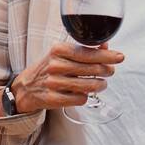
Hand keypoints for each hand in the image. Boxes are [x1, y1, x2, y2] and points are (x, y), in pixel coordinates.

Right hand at [10, 41, 124, 113]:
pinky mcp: (53, 99)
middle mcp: (55, 65)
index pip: (88, 53)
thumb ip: (83, 49)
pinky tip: (83, 93)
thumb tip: (105, 45)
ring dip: (100, 85)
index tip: (120, 57)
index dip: (107, 56)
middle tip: (110, 71)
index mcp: (58, 50)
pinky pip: (80, 99)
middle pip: (91, 69)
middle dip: (106, 70)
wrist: (25, 88)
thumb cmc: (48, 68)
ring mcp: (53, 83)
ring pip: (89, 86)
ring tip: (101, 84)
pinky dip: (85, 96)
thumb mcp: (61, 53)